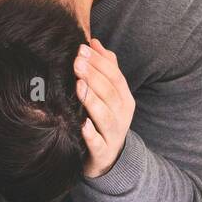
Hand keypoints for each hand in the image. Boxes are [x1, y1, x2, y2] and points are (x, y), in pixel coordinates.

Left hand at [74, 38, 134, 178]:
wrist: (107, 159)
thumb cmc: (104, 121)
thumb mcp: (109, 95)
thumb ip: (105, 68)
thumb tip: (94, 42)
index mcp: (124, 99)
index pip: (115, 76)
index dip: (100, 62)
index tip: (82, 49)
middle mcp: (122, 116)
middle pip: (110, 93)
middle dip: (94, 76)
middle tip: (76, 62)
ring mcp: (113, 135)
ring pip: (105, 116)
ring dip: (92, 101)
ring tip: (79, 86)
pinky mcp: (103, 153)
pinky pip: (98, 144)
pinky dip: (91, 135)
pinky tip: (82, 125)